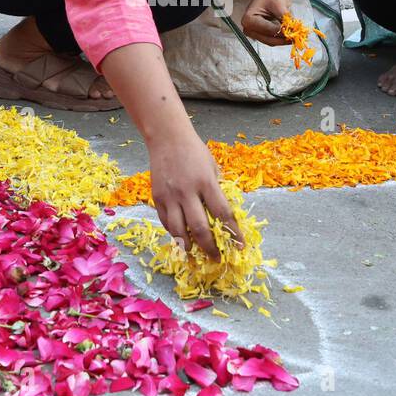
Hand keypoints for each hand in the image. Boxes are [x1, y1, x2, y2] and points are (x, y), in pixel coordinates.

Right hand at [148, 130, 241, 258]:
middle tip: (217, 258)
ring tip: (195, 253)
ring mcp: (170, 196)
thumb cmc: (195, 151)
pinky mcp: (157, 197)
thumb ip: (216, 191)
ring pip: (178, 230)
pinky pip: (165, 221)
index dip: (232, 233)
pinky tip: (181, 237)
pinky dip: (174, 232)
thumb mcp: (213, 167)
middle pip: (200, 228)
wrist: (167, 137)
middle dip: (210, 247)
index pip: (223, 214)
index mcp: (206, 182)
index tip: (239, 246)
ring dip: (189, 245)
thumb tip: (222, 215)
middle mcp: (187, 192)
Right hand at [241, 0, 291, 46]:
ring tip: (296, 36)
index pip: (268, 31)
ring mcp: (255, 34)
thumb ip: (284, 18)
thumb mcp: (279, 4)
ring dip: (284, 40)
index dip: (282, 31)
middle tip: (297, 37)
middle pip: (269, 40)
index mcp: (249, 20)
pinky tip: (291, 35)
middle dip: (284, 39)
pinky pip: (273, 40)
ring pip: (272, 42)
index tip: (294, 31)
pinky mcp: (261, 36)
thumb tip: (293, 29)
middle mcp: (249, 29)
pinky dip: (282, 38)